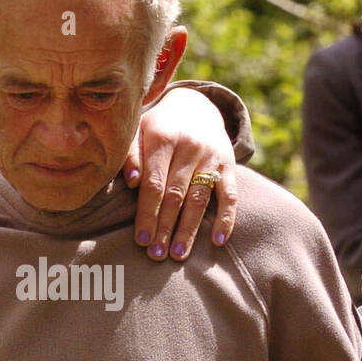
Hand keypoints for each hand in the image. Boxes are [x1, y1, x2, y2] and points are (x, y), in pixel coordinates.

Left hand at [126, 87, 237, 260]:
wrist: (195, 105)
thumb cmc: (158, 127)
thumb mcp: (138, 131)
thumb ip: (130, 155)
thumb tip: (131, 183)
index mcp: (162, 138)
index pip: (154, 184)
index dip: (148, 213)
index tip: (141, 239)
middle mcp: (189, 147)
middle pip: (176, 195)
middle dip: (165, 227)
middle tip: (156, 254)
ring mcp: (212, 157)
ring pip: (199, 199)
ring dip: (189, 229)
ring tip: (178, 254)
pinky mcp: (229, 165)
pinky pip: (230, 195)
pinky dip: (226, 218)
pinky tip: (218, 241)